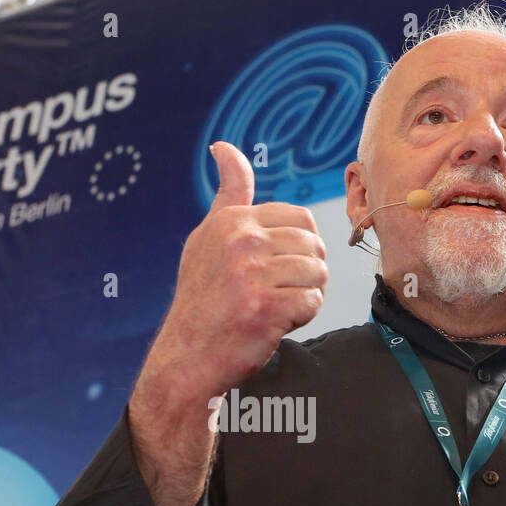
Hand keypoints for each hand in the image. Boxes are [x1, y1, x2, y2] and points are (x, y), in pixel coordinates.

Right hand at [137, 141, 328, 409]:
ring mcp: (252, 275)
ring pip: (317, 273)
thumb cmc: (203, 300)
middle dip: (306, 273)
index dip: (298, 249)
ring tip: (278, 307)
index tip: (273, 270)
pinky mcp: (266, 308)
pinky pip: (312, 302)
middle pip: (313, 246)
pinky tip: (276, 323)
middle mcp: (240, 242)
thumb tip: (224, 147)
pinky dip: (302, 317)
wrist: (187, 358)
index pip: (300, 219)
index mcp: (231, 221)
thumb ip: (228, 195)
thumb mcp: (207, 239)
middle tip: (278, 293)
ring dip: (306, 295)